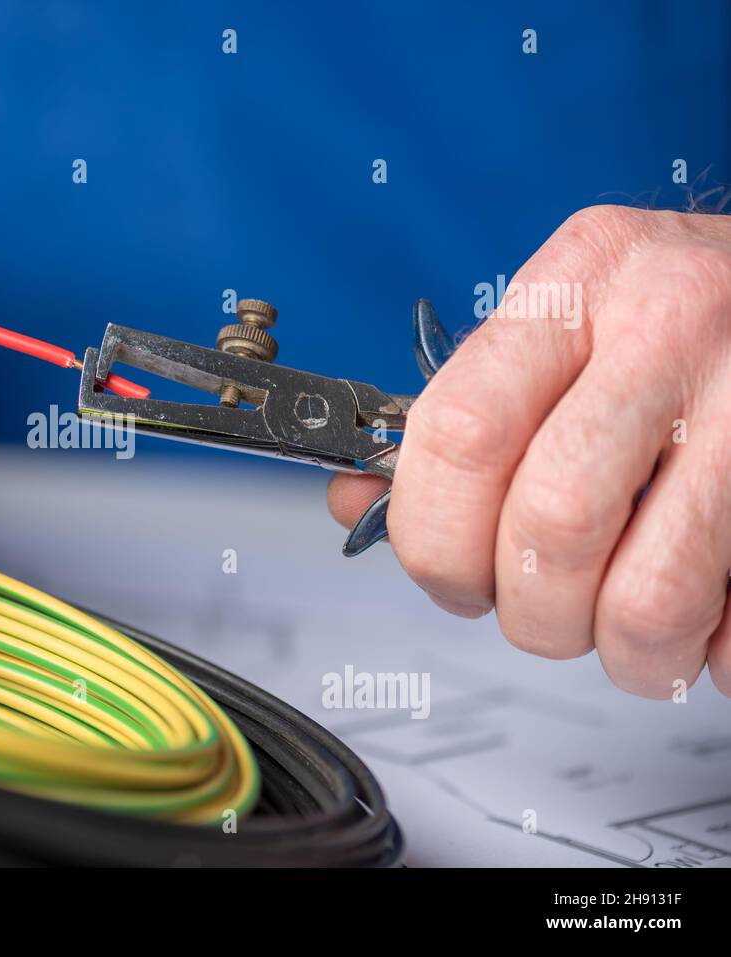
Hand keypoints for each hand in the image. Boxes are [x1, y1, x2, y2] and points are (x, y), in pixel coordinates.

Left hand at [328, 205, 730, 698]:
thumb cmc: (671, 319)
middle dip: (525, 608)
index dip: (434, 537)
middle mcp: (668, 323)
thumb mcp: (557, 328)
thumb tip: (356, 501)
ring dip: (619, 650)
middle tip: (534, 611)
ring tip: (621, 630)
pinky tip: (701, 612)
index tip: (445, 573)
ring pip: (648, 595)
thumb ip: (461, 415)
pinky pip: (730, 615)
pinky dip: (705, 650)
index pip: (460, 432)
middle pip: (551, 522)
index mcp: (575, 284)